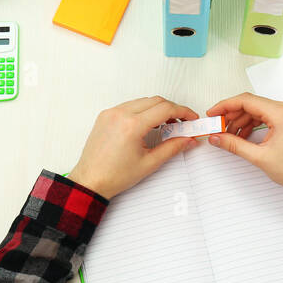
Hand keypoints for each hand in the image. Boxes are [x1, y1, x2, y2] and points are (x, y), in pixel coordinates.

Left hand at [67, 96, 198, 199]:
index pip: (165, 109)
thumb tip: (188, 140)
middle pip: (156, 101)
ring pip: (143, 101)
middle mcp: (120, 114)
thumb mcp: (149, 163)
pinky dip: (142, 110)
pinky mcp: (105, 115)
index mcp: (132, 125)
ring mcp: (111, 113)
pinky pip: (129, 105)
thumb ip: (172, 148)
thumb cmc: (114, 176)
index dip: (183, 111)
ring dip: (157, 108)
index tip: (191, 118)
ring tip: (166, 125)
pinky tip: (148, 124)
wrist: (91, 181)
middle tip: (182, 122)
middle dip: (172, 109)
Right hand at [205, 93, 282, 203]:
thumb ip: (234, 145)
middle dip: (231, 115)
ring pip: (255, 111)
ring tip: (228, 135)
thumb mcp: (259, 157)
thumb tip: (217, 137)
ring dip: (239, 121)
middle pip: (250, 104)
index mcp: (280, 113)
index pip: (246, 101)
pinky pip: (263, 118)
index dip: (225, 106)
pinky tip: (241, 137)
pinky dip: (250, 125)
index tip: (213, 113)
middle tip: (217, 126)